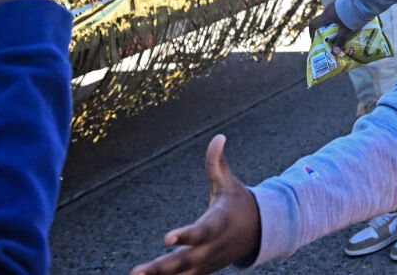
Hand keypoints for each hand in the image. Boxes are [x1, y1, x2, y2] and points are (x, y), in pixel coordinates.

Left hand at [130, 135, 261, 274]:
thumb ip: (217, 163)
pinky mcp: (201, 271)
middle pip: (183, 261)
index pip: (201, 232)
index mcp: (218, 224)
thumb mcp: (228, 183)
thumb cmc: (238, 203)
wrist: (259, 232)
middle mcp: (211, 248)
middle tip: (137, 272)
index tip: (166, 239)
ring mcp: (206, 263)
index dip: (185, 236)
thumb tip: (219, 136)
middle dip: (160, 269)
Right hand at [309, 6, 357, 54]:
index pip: (313, 24)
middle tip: (328, 38)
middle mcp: (328, 9)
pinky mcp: (341, 2)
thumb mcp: (346, 30)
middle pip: (321, 21)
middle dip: (323, 30)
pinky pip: (336, 13)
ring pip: (330, 17)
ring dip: (331, 24)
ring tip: (338, 32)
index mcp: (326, 15)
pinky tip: (345, 23)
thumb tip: (335, 53)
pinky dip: (337, 19)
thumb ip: (340, 40)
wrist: (362, 0)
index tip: (315, 40)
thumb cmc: (351, 15)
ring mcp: (335, 4)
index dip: (312, 33)